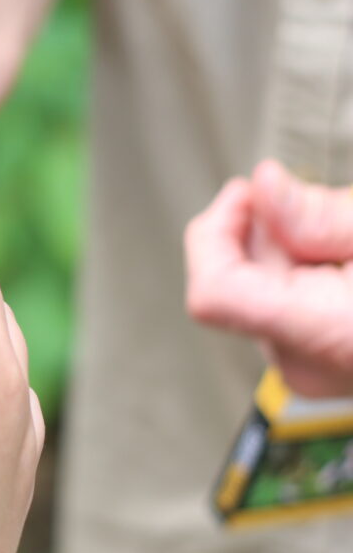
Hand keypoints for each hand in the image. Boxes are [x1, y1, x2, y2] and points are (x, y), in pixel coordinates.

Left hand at [186, 160, 352, 395]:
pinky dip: (301, 269)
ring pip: (255, 287)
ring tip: (347, 238)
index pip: (213, 293)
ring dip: (287, 247)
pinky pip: (279, 303)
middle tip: (322, 209)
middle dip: (262, 230)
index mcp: (326, 335)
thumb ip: (324, 214)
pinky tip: (342, 261)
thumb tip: (262, 183)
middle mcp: (301, 364)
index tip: (246, 193)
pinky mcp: (312, 361)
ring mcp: (306, 369)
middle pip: (232, 278)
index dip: (216, 232)